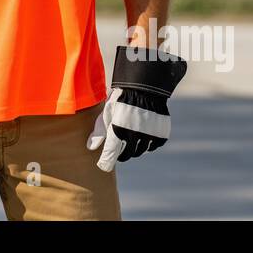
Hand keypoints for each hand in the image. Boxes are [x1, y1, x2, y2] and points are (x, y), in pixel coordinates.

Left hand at [87, 45, 186, 171]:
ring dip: (135, 149)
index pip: (111, 153)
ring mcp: (149, 135)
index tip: (103, 166)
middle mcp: (134, 135)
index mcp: (118, 129)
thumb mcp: (107, 112)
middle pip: (127, 155)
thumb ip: (99, 131)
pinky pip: (154, 146)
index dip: (106, 161)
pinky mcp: (161, 134)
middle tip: (119, 153)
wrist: (145, 87)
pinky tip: (144, 136)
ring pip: (140, 151)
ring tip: (131, 141)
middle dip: (122, 155)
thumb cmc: (121, 99)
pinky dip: (149, 144)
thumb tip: (91, 147)